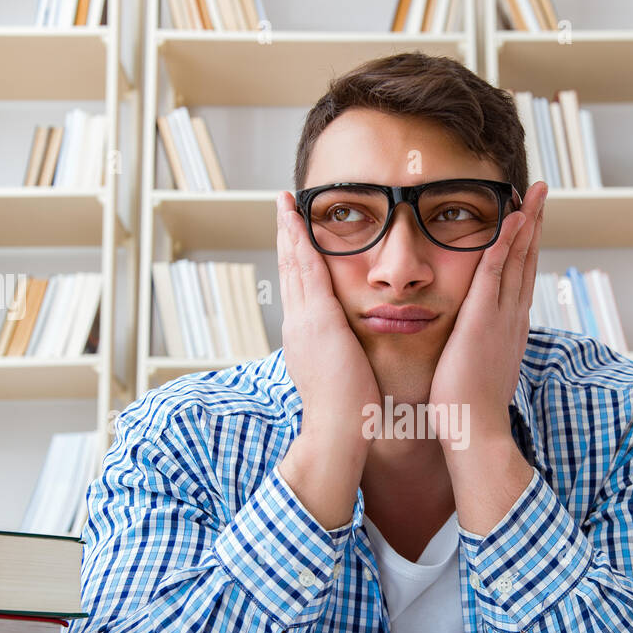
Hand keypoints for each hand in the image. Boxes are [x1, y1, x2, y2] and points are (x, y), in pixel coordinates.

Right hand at [275, 191, 380, 448]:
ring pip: (294, 265)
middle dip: (286, 237)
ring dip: (289, 231)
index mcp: (305, 339)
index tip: (294, 238)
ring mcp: (304, 321)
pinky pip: (307, 270)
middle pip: (290, 271)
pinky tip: (299, 220)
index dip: (295, 262)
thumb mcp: (342, 376)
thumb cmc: (348, 412)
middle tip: (282, 207)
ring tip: (285, 204)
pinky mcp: (317, 319)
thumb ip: (343, 358)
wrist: (337, 429)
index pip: (299, 291)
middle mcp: (298, 325)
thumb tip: (350, 355)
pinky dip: (301, 243)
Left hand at [428, 180, 546, 448]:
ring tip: (533, 193)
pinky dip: (504, 243)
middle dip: (534, 225)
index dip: (526, 248)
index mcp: (509, 330)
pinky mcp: (483, 320)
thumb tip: (471, 349)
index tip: (528, 220)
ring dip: (526, 223)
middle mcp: (512, 318)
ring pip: (517, 260)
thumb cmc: (468, 410)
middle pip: (527, 261)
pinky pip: (494, 272)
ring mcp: (501, 318)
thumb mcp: (476, 372)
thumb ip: (477, 352)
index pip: (519, 279)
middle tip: (540, 192)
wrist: (475, 431)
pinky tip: (509, 218)